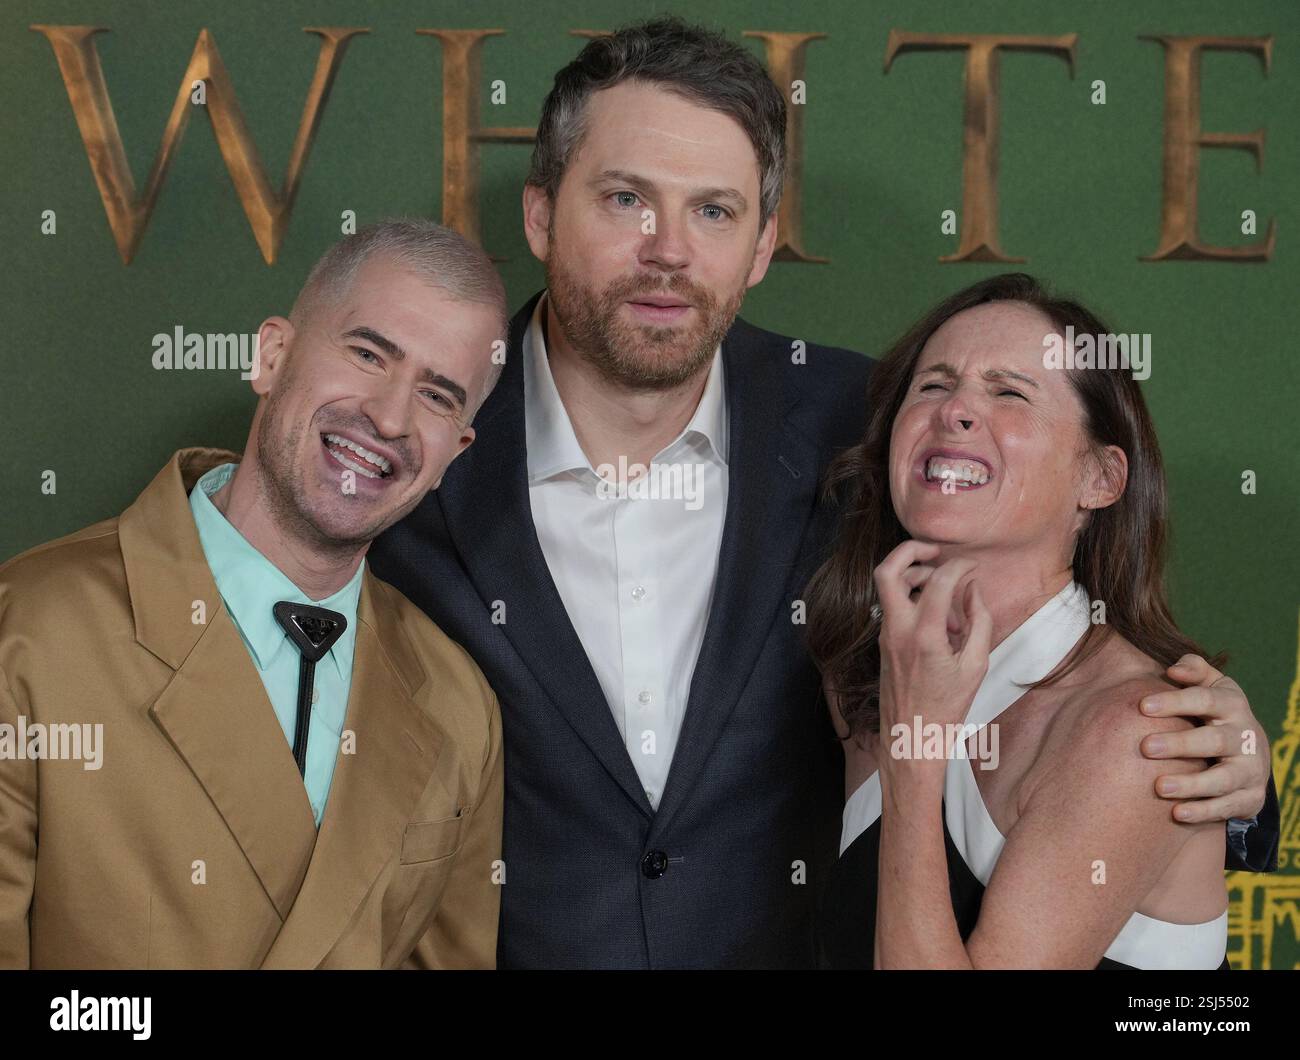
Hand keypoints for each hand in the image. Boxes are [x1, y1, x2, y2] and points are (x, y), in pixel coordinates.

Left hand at [873, 541, 991, 762]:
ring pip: (888, 586)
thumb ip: (980, 621)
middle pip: (888, 570)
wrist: (911, 737)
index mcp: (924, 636)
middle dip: (911, 551)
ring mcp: (886, 635)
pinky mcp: (884, 642)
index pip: (938, 581)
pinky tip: (943, 623)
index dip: (959, 566)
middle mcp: (897, 630)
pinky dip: (915, 600)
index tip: (973, 567)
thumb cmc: (947, 708)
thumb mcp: (976, 666)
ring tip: (950, 601)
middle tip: (937, 552)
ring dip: (916, 578)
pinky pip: (895, 607)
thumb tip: (974, 589)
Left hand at [1138, 654, 1270, 822]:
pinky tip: (1177, 813)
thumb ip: (1194, 670)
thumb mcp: (1212, 686)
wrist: (1252, 752)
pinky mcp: (1250, 797)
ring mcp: (1250, 769)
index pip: (1206, 699)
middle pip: (1214, 740)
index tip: (1143, 706)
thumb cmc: (1215, 713)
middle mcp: (1245, 737)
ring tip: (1159, 786)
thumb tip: (1172, 669)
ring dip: (1191, 784)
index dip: (1176, 702)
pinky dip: (1203, 812)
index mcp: (1232, 705)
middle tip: (1145, 747)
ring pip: (1222, 779)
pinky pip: (1228, 807)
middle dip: (1180, 744)